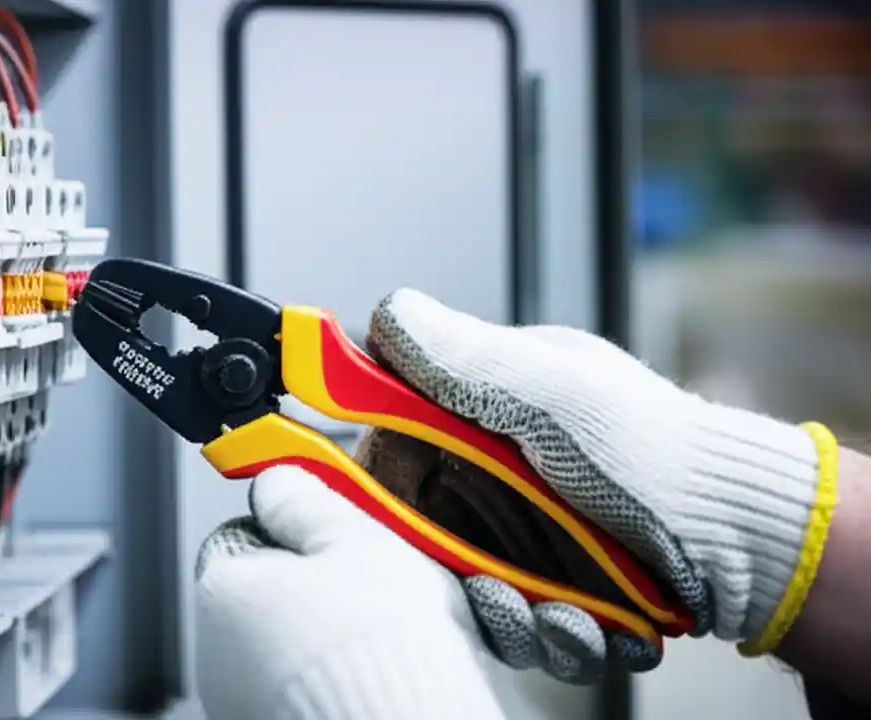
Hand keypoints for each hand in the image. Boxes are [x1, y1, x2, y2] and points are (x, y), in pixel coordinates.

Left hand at [194, 466, 510, 719]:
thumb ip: (304, 500)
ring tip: (384, 632)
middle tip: (371, 579)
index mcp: (223, 588)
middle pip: (268, 589)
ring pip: (290, 639)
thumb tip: (277, 478)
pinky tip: (379, 670)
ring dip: (328, 630)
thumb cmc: (377, 644)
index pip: (245, 532)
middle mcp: (217, 649)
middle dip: (318, 581)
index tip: (335, 528)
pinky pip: (306, 680)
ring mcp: (242, 695)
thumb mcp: (352, 537)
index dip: (297, 527)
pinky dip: (337, 672)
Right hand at [361, 288, 832, 678]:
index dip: (385, 486)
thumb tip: (385, 315)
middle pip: (427, 534)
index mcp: (488, 409)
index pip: (397, 447)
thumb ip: (465, 359)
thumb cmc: (659, 454)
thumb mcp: (557, 395)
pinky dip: (555, 640)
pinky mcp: (555, 590)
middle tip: (500, 591)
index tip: (392, 519)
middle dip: (457, 573)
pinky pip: (524, 630)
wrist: (745, 539)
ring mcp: (527, 535)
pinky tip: (595, 627)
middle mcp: (499, 473)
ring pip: (473, 591)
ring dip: (513, 618)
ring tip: (566, 617)